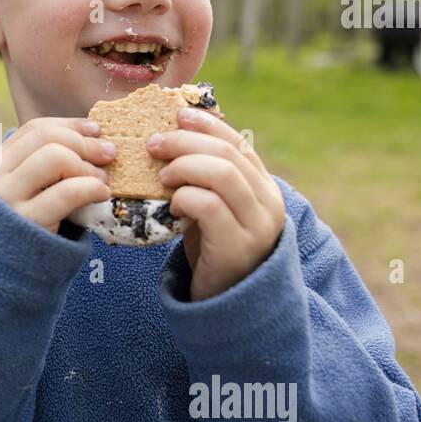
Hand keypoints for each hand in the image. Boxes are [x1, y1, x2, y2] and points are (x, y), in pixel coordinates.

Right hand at [0, 117, 114, 234]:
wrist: (1, 276)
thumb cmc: (22, 231)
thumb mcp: (24, 194)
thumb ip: (44, 168)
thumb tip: (92, 137)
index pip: (33, 129)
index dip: (69, 125)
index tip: (96, 130)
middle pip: (45, 138)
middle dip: (84, 142)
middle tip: (109, 153)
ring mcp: (8, 199)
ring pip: (55, 157)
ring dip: (87, 165)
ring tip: (103, 180)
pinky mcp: (27, 222)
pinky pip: (66, 192)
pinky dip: (91, 187)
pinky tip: (103, 194)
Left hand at [146, 107, 285, 300]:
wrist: (228, 306)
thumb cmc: (213, 251)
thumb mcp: (213, 209)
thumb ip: (205, 179)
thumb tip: (173, 136)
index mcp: (263, 187)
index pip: (238, 143)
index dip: (208, 125)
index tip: (177, 115)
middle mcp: (268, 202)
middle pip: (227, 154)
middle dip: (186, 142)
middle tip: (152, 144)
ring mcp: (257, 225)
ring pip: (222, 174)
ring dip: (184, 167)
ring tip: (161, 176)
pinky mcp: (238, 247)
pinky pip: (210, 207)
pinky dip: (185, 197)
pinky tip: (171, 205)